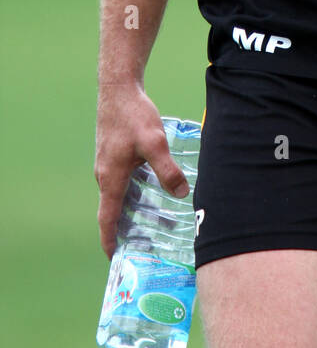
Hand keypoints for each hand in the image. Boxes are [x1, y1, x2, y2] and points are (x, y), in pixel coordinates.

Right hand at [95, 84, 189, 257]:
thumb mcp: (155, 143)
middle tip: (145, 245)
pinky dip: (135, 190)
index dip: (110, 241)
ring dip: (134, 208)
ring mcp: (107, 163)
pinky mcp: (113, 153)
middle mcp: (105, 174)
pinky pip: (123, 180)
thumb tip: (180, 194)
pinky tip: (153, 186)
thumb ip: (167, 170)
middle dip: (127, 229)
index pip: (107, 218)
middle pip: (114, 209)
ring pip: (120, 193)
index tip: (114, 259)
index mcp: (111, 178)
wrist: (118, 88)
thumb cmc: (133, 115)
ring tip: (156, 220)